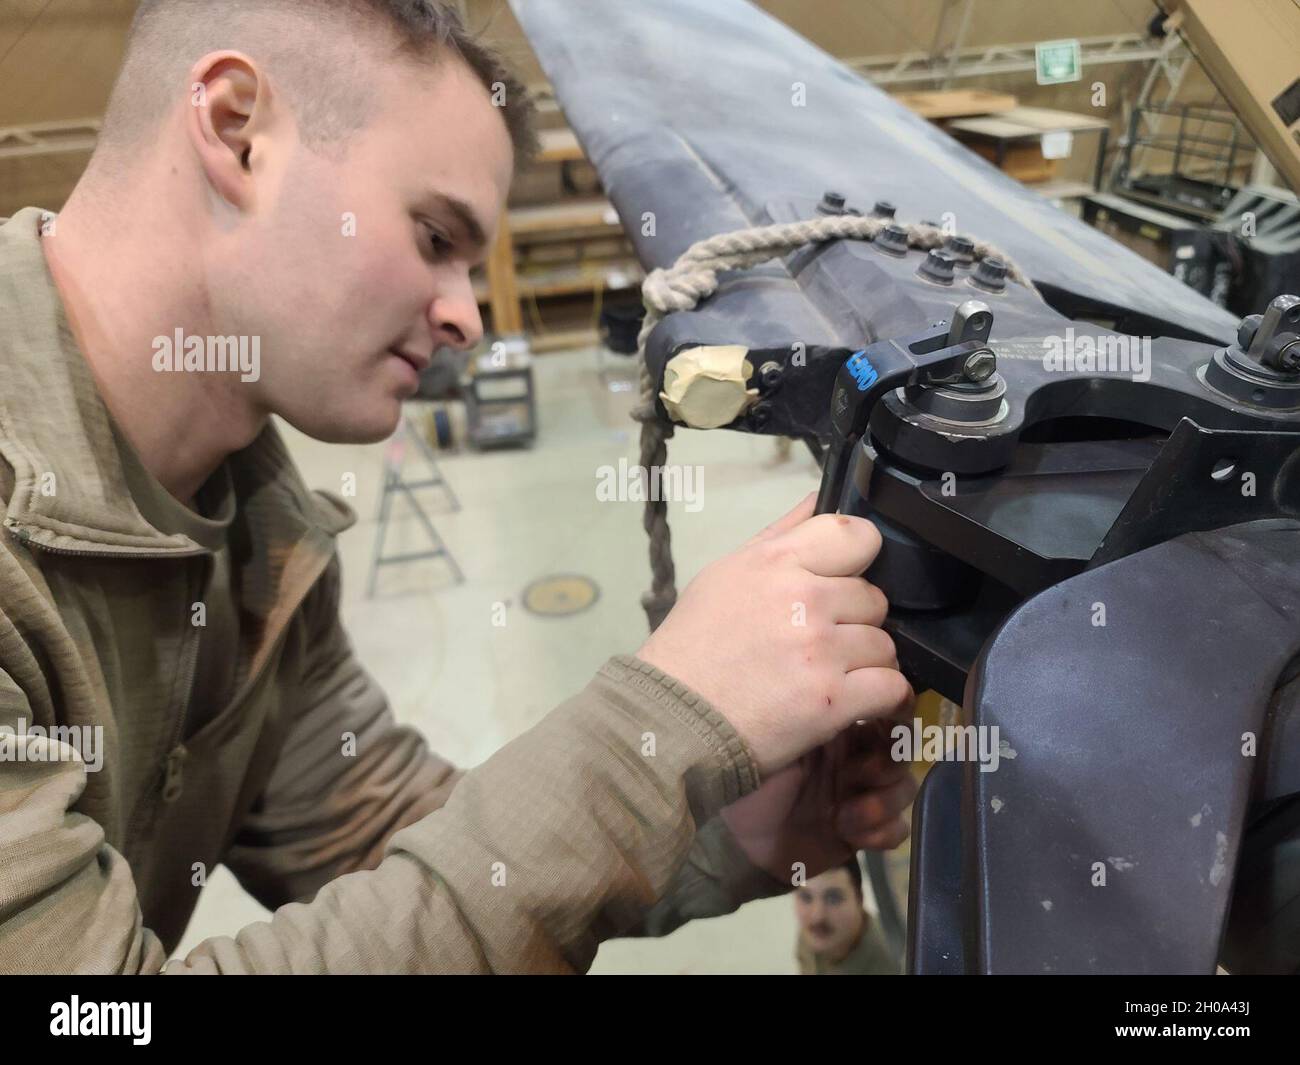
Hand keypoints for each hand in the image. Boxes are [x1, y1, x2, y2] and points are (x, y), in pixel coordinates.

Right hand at [637, 492, 910, 773]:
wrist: (673, 718)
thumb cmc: (693, 647)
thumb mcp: (725, 575)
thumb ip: (779, 535)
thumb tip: (818, 497)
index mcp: (777, 562)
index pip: (858, 535)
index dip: (858, 559)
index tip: (845, 579)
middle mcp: (805, 599)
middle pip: (874, 598)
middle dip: (855, 621)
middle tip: (824, 642)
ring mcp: (821, 650)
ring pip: (885, 645)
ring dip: (867, 663)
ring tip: (834, 677)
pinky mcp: (833, 700)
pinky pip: (892, 687)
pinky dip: (883, 699)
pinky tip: (861, 702)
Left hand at [719, 717, 917, 886]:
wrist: (727, 831)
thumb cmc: (743, 766)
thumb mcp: (781, 726)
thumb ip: (823, 705)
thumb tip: (865, 686)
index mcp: (834, 716)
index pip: (883, 703)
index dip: (893, 712)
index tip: (885, 723)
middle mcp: (851, 750)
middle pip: (902, 746)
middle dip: (890, 760)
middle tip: (860, 772)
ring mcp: (859, 790)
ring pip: (905, 787)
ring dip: (882, 800)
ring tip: (843, 811)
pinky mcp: (862, 831)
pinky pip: (897, 828)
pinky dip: (880, 831)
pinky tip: (845, 831)